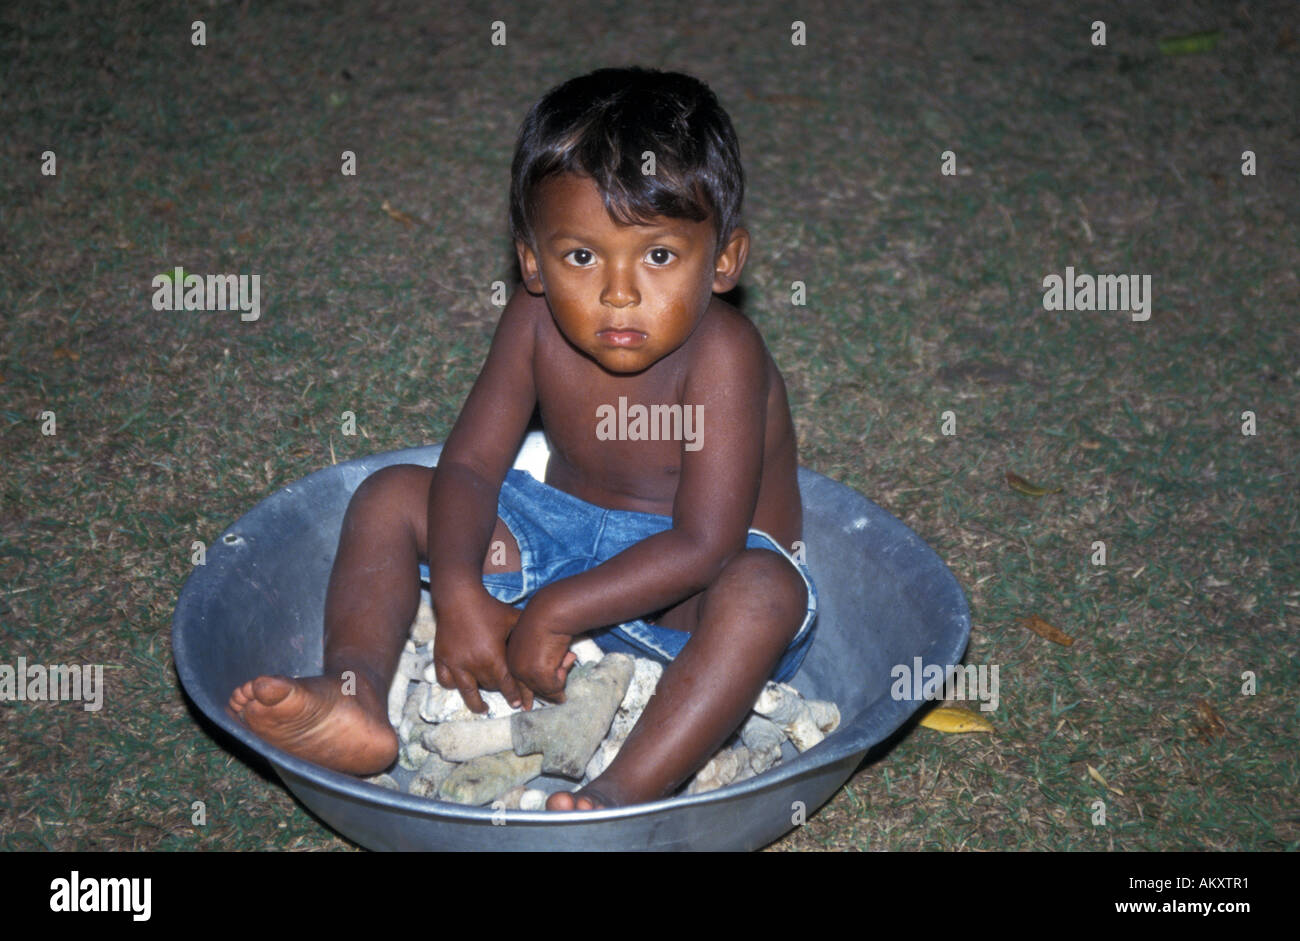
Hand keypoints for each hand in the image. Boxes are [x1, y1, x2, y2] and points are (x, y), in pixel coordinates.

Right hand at [431, 591, 529, 712]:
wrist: (459, 596)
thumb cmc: (488, 607)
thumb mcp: (512, 618)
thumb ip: (526, 632)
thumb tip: (545, 635)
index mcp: (493, 656)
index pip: (506, 683)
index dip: (513, 695)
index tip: (518, 704)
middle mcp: (474, 664)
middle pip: (489, 686)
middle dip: (497, 691)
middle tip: (503, 695)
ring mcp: (456, 663)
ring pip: (466, 691)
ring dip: (475, 702)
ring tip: (482, 708)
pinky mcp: (442, 658)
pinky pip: (445, 680)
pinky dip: (452, 685)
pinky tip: (459, 687)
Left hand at [506, 594, 578, 701]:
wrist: (551, 610)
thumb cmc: (547, 619)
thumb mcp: (538, 638)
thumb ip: (541, 656)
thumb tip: (554, 672)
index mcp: (509, 654)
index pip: (516, 679)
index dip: (523, 693)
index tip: (526, 705)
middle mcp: (512, 665)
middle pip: (527, 690)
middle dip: (542, 693)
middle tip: (550, 702)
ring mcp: (523, 670)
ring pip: (543, 689)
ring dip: (559, 680)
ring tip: (567, 662)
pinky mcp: (536, 673)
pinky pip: (555, 686)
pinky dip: (564, 674)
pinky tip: (567, 657)